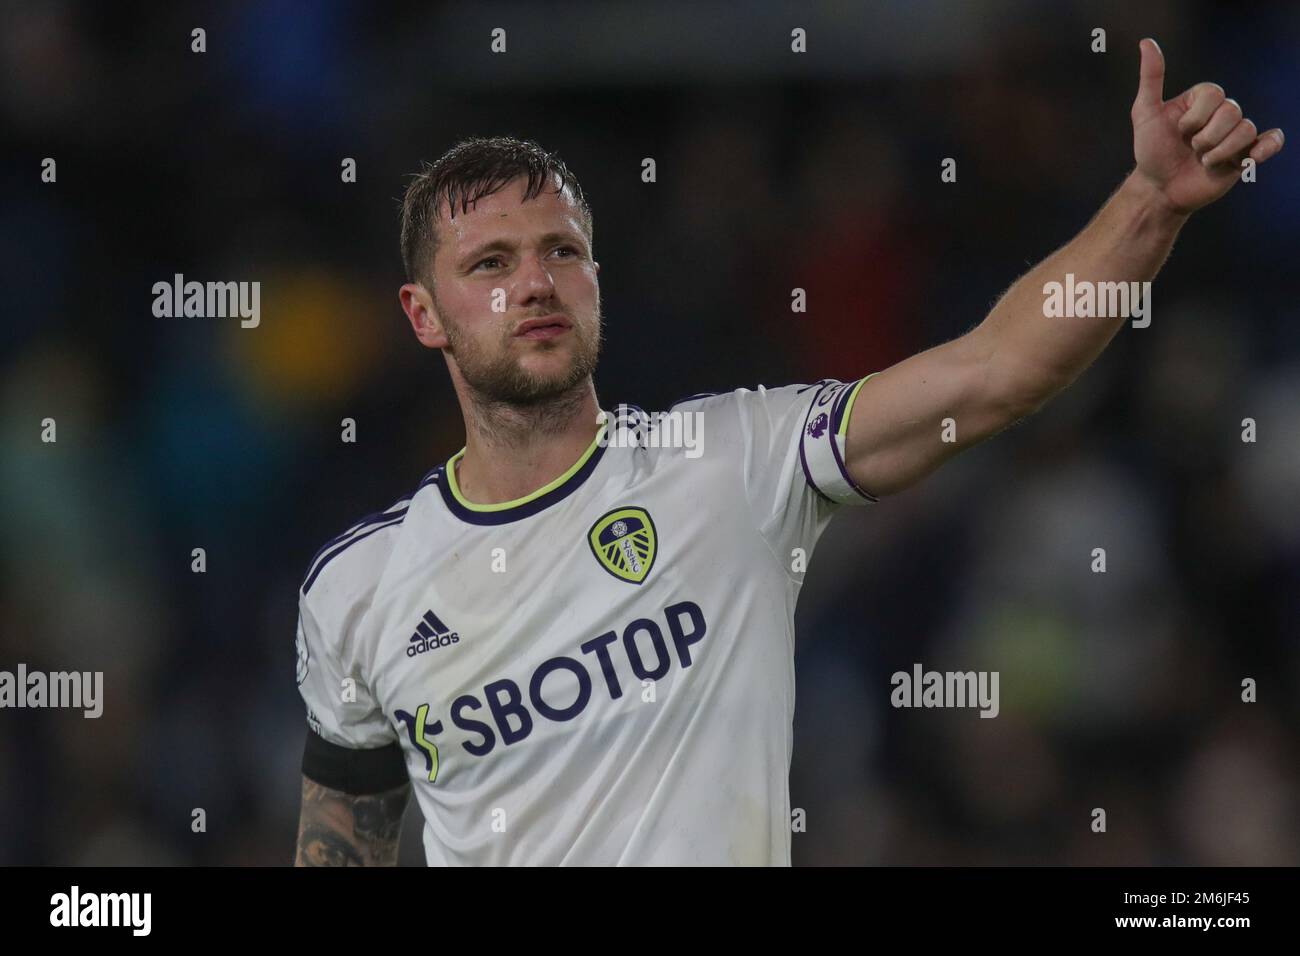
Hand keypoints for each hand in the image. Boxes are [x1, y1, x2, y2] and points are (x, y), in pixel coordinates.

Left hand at [1131, 38, 1283, 213]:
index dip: (1195, 117)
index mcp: (1202, 100)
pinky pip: (1271, 141)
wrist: (1159, 189)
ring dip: (1220, 151)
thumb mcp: (1145, 113)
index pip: (1214, 94)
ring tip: (1203, 162)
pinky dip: (1266, 147)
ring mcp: (1234, 134)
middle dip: (1207, 137)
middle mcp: (1220, 114)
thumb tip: (1146, 43)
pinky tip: (1250, 160)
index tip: (1179, 131)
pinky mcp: (1245, 155)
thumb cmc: (1150, 151)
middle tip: (1191, 150)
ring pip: (1246, 130)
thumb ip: (1151, 79)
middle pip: (1232, 111)